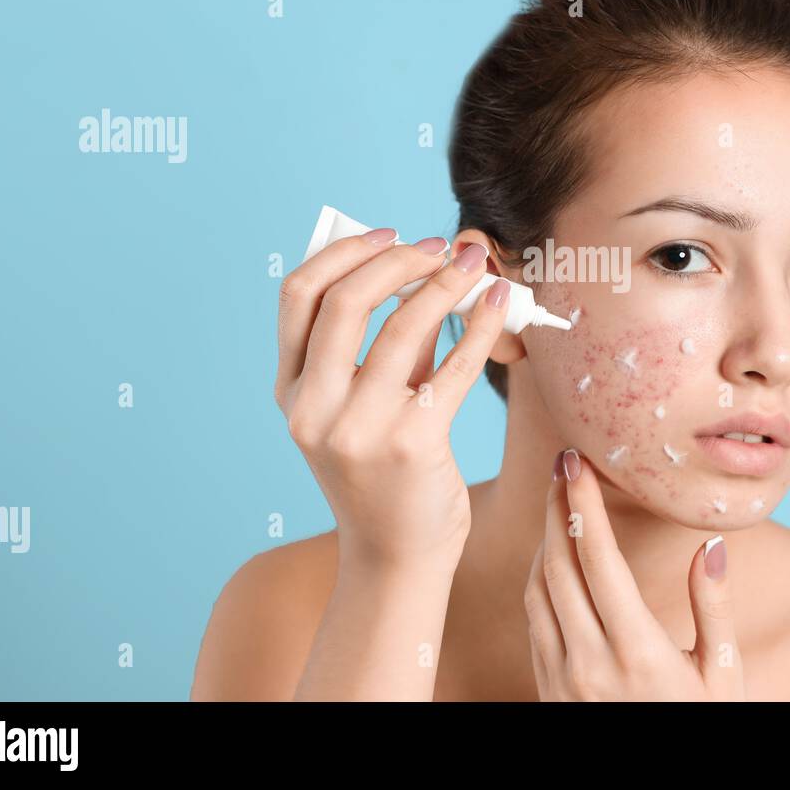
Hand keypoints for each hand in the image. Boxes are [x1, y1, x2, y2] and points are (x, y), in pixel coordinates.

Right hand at [274, 230, 509, 568]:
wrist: (396, 556)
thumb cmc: (383, 471)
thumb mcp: (361, 405)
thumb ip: (381, 343)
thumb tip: (424, 266)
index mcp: (291, 391)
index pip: (298, 296)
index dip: (343, 253)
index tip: (386, 233)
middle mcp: (313, 409)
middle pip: (344, 302)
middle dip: (397, 260)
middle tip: (438, 246)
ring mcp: (359, 430)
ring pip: (401, 328)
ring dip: (443, 284)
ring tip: (474, 266)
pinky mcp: (411, 445)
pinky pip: (453, 367)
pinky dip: (480, 327)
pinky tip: (498, 304)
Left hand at [524, 448, 746, 700]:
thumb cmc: (701, 730)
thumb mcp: (723, 676)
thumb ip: (714, 609)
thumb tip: (714, 546)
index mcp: (637, 653)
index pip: (596, 557)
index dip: (583, 502)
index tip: (577, 462)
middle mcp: (589, 663)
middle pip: (557, 564)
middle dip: (558, 508)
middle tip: (564, 466)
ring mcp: (561, 678)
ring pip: (536, 590)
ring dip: (544, 540)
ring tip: (559, 503)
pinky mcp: (546, 690)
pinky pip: (533, 621)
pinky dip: (539, 579)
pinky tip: (553, 559)